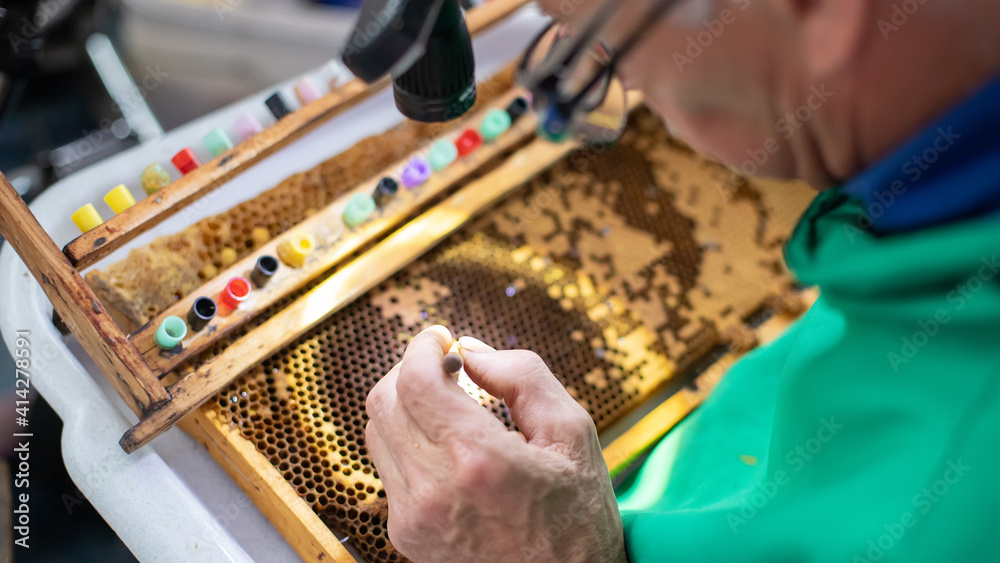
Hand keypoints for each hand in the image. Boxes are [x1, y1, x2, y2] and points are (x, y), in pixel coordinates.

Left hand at [365, 325, 625, 561]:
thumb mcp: (573, 435)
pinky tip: (449, 449)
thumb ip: (523, 377)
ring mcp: (412, 519)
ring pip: (378, 434)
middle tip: (446, 367)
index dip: (422, 347)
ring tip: (449, 407)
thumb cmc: (579, 520)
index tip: (440, 338)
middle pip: (384, 401)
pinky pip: (389, 469)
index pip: (414, 381)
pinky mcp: (405, 537)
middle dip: (411, 371)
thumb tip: (471, 350)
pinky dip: (409, 444)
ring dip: (406, 407)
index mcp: (477, 461)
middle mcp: (433, 492)